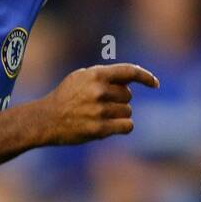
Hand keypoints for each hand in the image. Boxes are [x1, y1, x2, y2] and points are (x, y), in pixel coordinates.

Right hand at [40, 63, 158, 146]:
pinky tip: (113, 127)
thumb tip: (130, 81)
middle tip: (103, 105)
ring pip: (128, 112)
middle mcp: (99, 91)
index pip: (130, 72)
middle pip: (128, 96)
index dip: (146, 77)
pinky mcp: (99, 129)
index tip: (155, 84)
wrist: (45, 119)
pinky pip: (127, 126)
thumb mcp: (81, 77)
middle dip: (121, 100)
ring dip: (119, 115)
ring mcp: (99, 111)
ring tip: (101, 116)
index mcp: (96, 75)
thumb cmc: (65, 97)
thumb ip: (104, 76)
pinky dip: (123, 127)